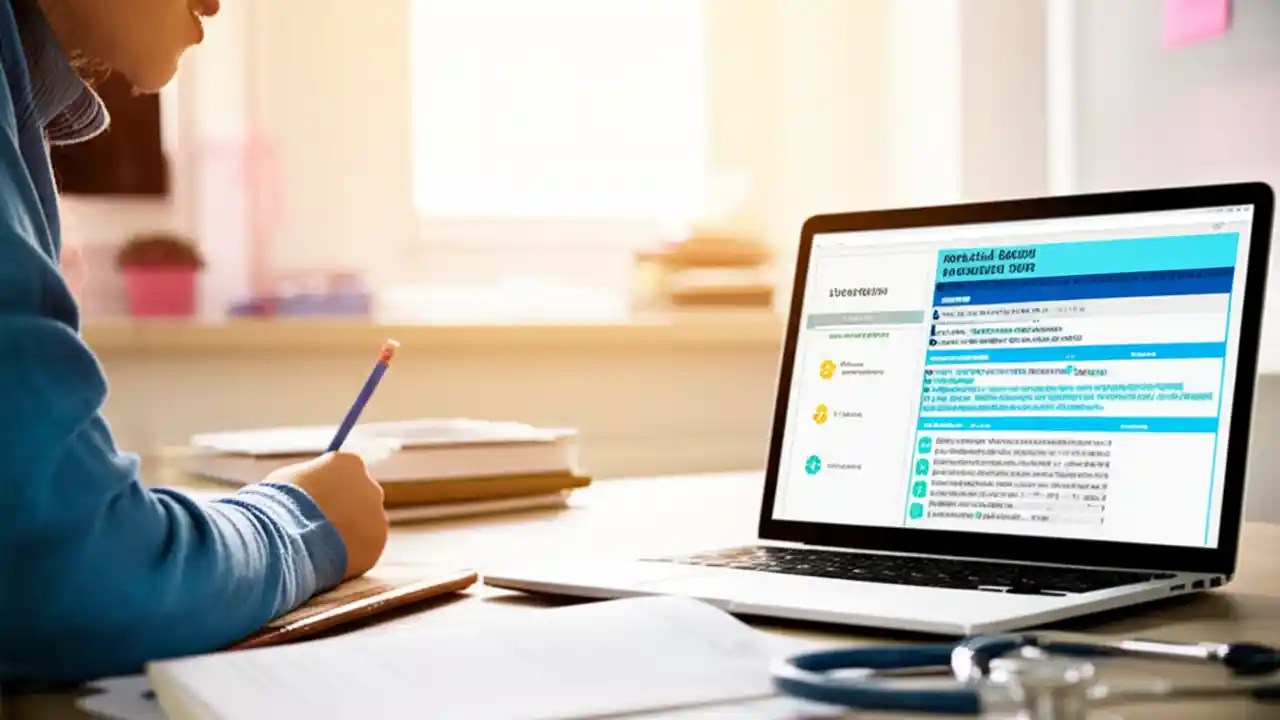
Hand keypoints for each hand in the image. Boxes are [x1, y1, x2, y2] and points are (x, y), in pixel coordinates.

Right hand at [266, 452, 388, 579]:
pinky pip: (364, 549)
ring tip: (319, 549)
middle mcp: (370, 486)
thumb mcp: (290, 479)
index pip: (347, 474)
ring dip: (348, 536)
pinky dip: (350, 556)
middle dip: (345, 512)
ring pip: (365, 526)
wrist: (283, 537)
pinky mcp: (377, 544)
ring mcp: (377, 515)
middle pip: (361, 499)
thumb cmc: (278, 505)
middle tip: (320, 529)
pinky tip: (328, 561)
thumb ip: (311, 480)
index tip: (317, 504)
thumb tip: (312, 486)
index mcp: (350, 464)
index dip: (331, 491)